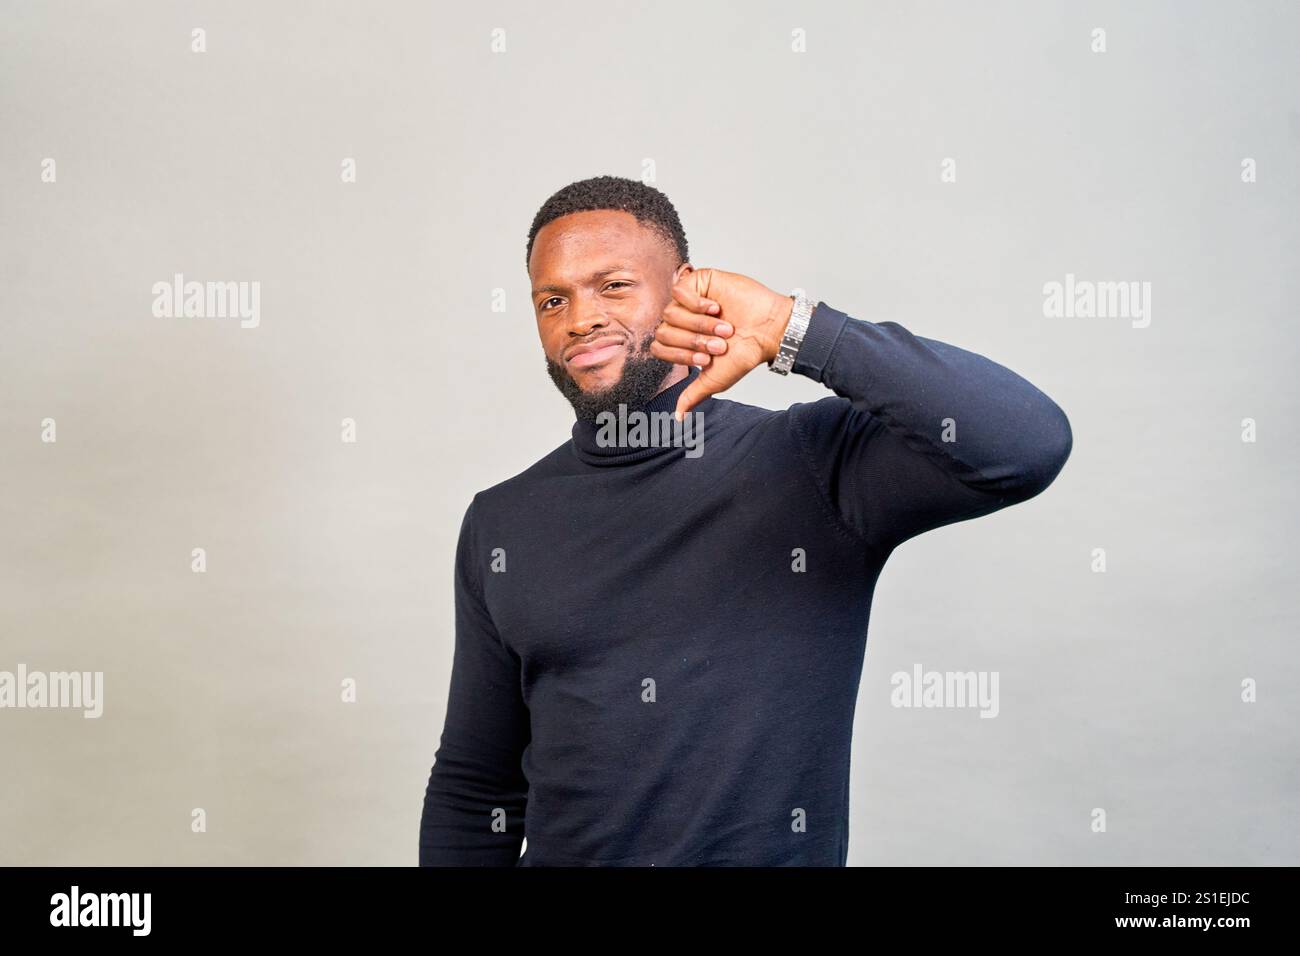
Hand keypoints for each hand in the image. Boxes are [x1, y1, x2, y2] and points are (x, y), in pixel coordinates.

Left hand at [651, 267, 793, 419]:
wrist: (768, 330)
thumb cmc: (744, 353)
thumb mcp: (715, 378)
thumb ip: (693, 394)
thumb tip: (678, 416)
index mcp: (681, 341)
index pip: (659, 347)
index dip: (680, 355)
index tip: (706, 359)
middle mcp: (682, 320)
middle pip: (664, 330)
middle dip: (694, 341)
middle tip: (720, 344)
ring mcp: (689, 299)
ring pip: (671, 312)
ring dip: (700, 324)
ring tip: (724, 327)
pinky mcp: (699, 281)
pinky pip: (680, 291)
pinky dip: (696, 303)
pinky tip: (716, 308)